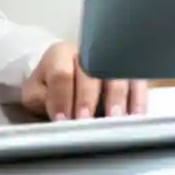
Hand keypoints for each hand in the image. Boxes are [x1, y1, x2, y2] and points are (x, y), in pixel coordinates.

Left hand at [22, 42, 147, 119]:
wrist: (66, 78)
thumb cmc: (50, 88)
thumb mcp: (36, 93)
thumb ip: (43, 101)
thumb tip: (59, 116)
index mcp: (60, 55)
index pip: (61, 74)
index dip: (62, 97)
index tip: (63, 119)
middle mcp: (87, 53)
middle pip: (90, 72)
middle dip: (88, 98)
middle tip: (87, 121)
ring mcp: (111, 60)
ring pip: (116, 75)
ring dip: (117, 99)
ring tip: (115, 120)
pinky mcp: (130, 71)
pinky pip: (138, 83)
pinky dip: (138, 100)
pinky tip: (135, 117)